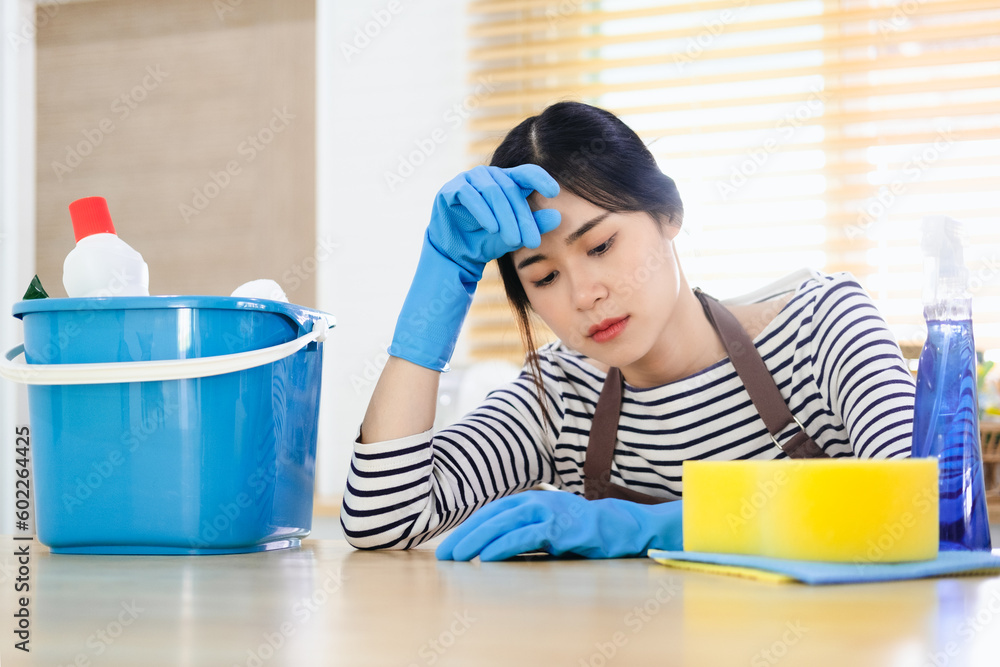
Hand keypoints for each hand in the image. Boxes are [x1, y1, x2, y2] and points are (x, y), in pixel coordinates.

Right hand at [389, 165, 560, 371]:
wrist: (456, 256)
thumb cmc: (486, 242)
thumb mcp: (514, 236)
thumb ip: (533, 225)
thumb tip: (557, 216)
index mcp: (506, 182)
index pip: (526, 173)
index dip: (540, 179)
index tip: (554, 192)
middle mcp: (488, 176)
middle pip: (510, 189)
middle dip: (522, 217)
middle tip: (531, 241)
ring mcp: (468, 180)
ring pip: (492, 191)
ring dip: (505, 216)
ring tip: (513, 240)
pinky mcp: (451, 189)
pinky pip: (469, 194)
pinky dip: (482, 211)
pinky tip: (492, 228)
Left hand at [435, 490, 682, 561]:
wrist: (622, 526)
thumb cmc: (582, 531)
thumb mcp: (547, 530)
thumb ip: (523, 534)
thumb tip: (490, 550)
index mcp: (530, 500)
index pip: (491, 513)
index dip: (468, 528)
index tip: (449, 547)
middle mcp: (537, 501)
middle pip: (491, 517)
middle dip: (465, 536)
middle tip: (444, 555)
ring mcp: (549, 512)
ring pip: (504, 524)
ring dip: (477, 541)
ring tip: (458, 557)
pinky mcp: (562, 528)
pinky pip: (526, 536)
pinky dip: (504, 545)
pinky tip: (487, 557)